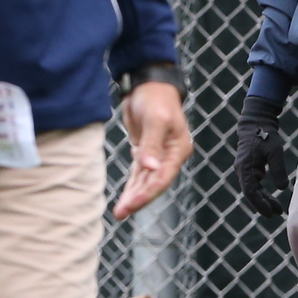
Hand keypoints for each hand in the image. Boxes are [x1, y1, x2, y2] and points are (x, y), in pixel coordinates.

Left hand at [113, 82, 192, 219]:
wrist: (148, 84)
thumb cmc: (156, 98)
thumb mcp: (155, 119)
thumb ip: (152, 145)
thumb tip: (150, 168)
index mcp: (178, 149)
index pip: (163, 177)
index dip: (148, 193)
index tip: (132, 204)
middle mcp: (170, 156)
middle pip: (154, 183)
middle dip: (138, 199)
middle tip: (121, 213)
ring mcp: (158, 155)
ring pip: (145, 181)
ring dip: (134, 196)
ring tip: (119, 212)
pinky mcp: (146, 152)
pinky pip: (139, 174)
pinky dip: (132, 186)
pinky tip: (124, 199)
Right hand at [234, 95, 288, 217]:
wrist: (256, 122)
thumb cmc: (266, 135)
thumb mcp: (275, 151)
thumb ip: (278, 169)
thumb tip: (282, 188)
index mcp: (246, 167)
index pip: (250, 191)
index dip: (260, 204)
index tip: (270, 214)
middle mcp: (242, 170)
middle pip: (250, 193)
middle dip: (263, 205)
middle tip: (276, 214)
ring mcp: (244, 169)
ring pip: (252, 190)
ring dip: (263, 199)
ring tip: (277, 209)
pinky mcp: (248, 167)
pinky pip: (254, 184)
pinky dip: (262, 192)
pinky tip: (271, 197)